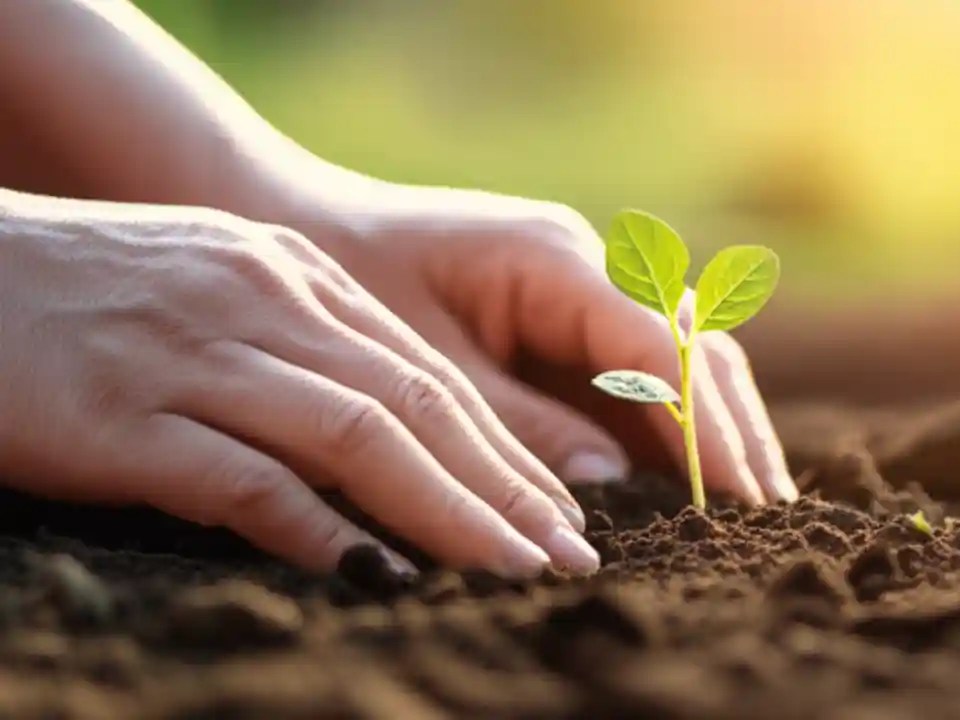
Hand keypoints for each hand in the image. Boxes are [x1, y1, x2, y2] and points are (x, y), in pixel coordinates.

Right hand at [0, 192, 599, 576]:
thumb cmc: (81, 291)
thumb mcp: (211, 290)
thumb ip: (298, 347)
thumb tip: (386, 438)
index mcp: (292, 273)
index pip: (427, 371)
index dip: (504, 448)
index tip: (558, 509)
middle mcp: (260, 302)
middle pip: (416, 403)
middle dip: (506, 486)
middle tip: (571, 554)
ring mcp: (194, 354)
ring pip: (356, 436)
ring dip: (448, 511)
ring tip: (513, 571)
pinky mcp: (121, 415)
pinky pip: (244, 478)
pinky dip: (318, 528)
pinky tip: (377, 574)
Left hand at [290, 181, 797, 503]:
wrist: (304, 224)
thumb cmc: (349, 282)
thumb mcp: (421, 366)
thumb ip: (515, 425)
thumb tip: (609, 483)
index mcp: (553, 260)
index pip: (657, 347)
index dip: (703, 425)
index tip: (737, 495)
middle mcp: (586, 267)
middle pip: (692, 346)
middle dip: (730, 428)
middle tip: (768, 511)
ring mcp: (584, 291)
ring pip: (680, 357)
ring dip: (716, 425)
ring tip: (754, 503)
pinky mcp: (569, 321)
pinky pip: (639, 373)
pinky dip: (671, 423)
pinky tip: (694, 476)